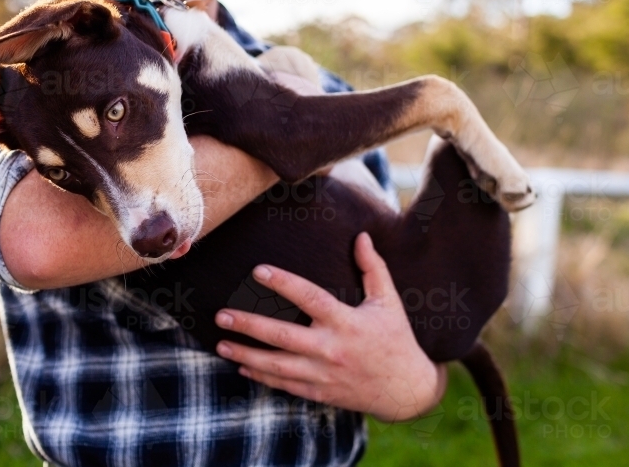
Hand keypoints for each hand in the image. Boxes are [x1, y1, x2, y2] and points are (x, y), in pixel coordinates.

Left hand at [214, 232, 446, 420]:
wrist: (408, 390)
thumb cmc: (396, 338)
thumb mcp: (388, 301)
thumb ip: (373, 268)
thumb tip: (362, 236)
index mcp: (347, 322)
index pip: (310, 298)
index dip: (284, 283)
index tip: (258, 270)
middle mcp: (332, 349)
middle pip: (283, 336)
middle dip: (250, 325)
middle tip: (222, 315)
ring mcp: (324, 374)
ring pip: (278, 366)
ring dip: (247, 355)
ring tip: (221, 344)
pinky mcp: (321, 392)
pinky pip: (286, 385)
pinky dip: (262, 377)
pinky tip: (242, 367)